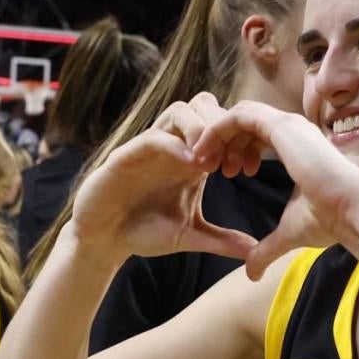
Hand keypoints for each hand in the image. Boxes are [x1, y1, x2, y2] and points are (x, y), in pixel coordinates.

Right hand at [67, 93, 259, 262]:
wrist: (104, 241)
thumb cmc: (144, 233)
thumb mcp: (190, 236)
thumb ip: (222, 240)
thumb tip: (255, 252)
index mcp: (191, 158)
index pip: (221, 125)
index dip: (240, 139)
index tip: (250, 169)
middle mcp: (173, 146)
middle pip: (204, 106)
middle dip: (223, 126)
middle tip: (231, 159)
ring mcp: (150, 147)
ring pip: (180, 110)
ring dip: (201, 128)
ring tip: (211, 161)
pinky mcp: (126, 156)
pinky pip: (154, 136)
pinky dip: (176, 145)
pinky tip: (192, 166)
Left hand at [186, 96, 358, 279]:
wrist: (353, 211)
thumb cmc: (332, 220)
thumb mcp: (290, 233)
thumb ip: (267, 248)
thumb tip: (251, 273)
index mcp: (300, 148)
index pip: (261, 137)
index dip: (239, 152)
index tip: (226, 175)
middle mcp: (294, 130)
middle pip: (248, 122)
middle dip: (225, 142)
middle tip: (208, 166)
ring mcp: (288, 124)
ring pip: (239, 114)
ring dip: (217, 134)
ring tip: (203, 161)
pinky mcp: (280, 125)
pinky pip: (237, 115)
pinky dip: (217, 130)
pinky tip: (206, 153)